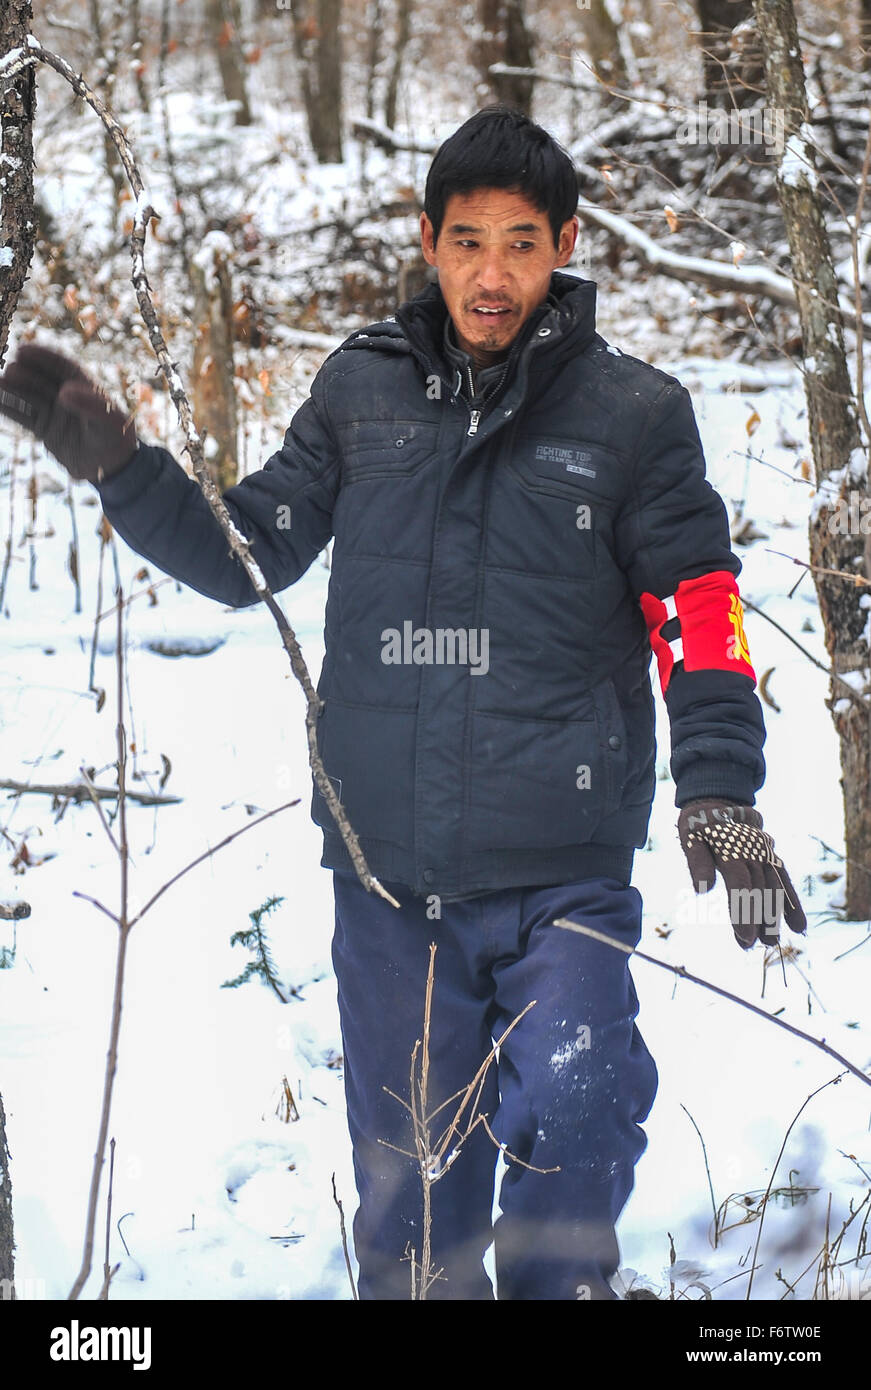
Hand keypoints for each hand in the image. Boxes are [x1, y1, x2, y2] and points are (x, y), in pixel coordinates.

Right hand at [0, 343, 137, 482]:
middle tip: (11, 371)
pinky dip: (11, 408)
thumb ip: (89, 405)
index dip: (42, 356)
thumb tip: (63, 392)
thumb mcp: (109, 421)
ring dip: (13, 390)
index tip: (23, 350)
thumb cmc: (116, 439)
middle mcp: (67, 395)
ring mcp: (55, 412)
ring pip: (29, 397)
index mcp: (85, 385)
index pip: (61, 366)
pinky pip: (24, 416)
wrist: (112, 469)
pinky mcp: (45, 429)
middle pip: (41, 379)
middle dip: (25, 374)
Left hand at [677, 799, 806, 949]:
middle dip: (757, 920)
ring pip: (774, 888)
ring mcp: (765, 853)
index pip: (739, 884)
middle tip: (752, 946)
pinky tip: (799, 927)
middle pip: (758, 890)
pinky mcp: (772, 856)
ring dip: (775, 917)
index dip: (743, 911)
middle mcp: (753, 852)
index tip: (744, 937)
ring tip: (771, 943)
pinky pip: (785, 880)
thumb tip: (701, 890)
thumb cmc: (700, 825)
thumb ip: (697, 863)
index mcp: (730, 849)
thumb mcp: (690, 838)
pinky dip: (792, 903)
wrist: (719, 800)